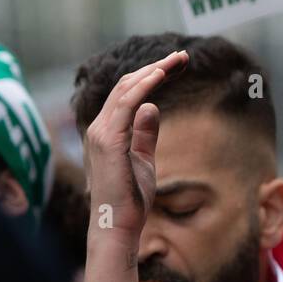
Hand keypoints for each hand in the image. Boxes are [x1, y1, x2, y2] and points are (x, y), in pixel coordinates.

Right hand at [82, 51, 187, 243]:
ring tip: (177, 60)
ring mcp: (101, 134)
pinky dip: (144, 86)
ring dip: (153, 71)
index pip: (126, 94)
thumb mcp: (143, 159)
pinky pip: (126, 105)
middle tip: (182, 56)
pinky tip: (161, 75)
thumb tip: (153, 107)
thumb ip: (145, 133)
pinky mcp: (109, 141)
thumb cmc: (131, 198)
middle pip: (125, 86)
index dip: (150, 76)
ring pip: (125, 90)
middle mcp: (99, 128)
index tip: (176, 65)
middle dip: (155, 67)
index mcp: (107, 132)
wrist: (119, 225)